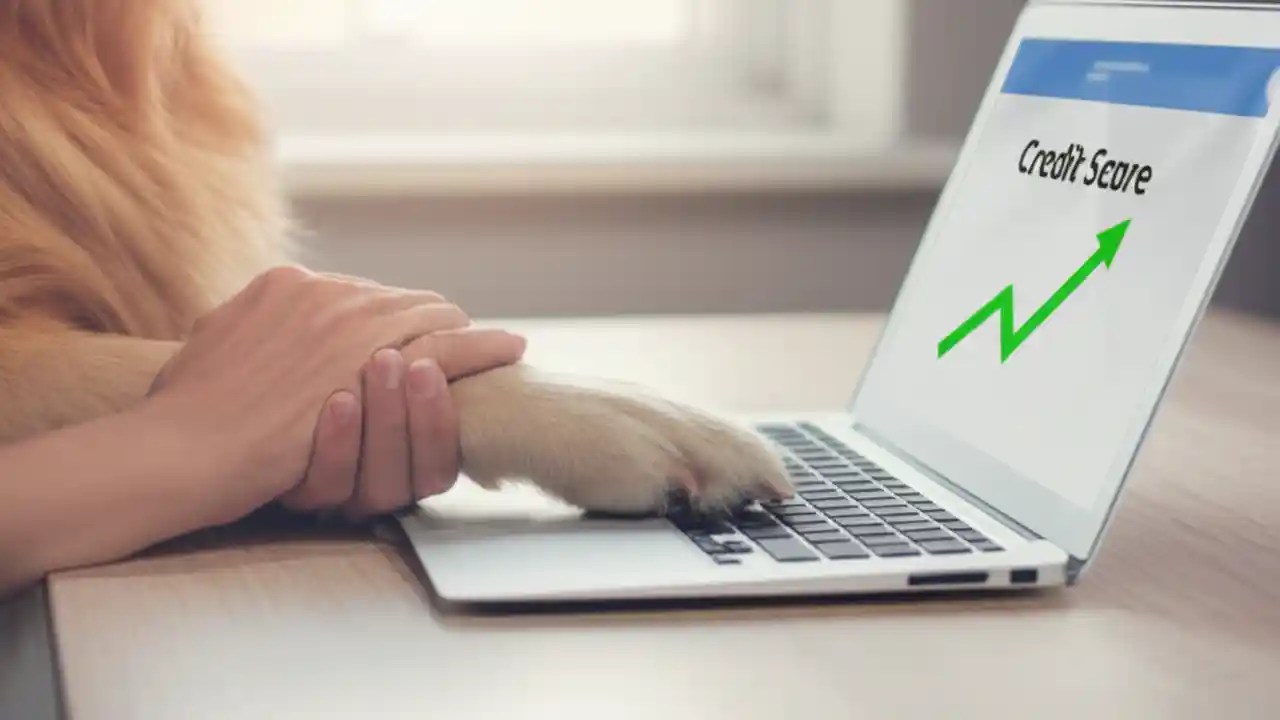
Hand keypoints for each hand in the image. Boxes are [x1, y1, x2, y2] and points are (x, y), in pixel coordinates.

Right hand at [149, 266, 522, 526]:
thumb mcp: (211, 349)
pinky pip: (453, 348)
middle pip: (403, 301)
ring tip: (493, 344)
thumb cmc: (185, 415)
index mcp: (287, 286)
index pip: (359, 294)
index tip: (402, 335)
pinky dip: (486, 346)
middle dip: (431, 323)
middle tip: (457, 340)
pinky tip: (511, 350)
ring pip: (436, 320)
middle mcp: (328, 294)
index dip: (386, 318)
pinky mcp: (383, 360)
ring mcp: (358, 324)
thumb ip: (247, 332)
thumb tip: (252, 331)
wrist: (185, 447)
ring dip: (465, 334)